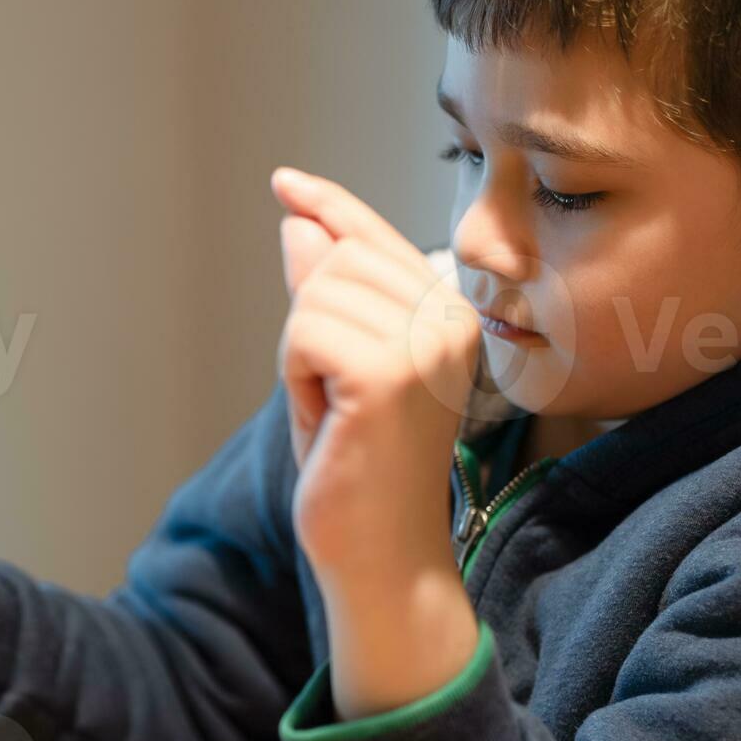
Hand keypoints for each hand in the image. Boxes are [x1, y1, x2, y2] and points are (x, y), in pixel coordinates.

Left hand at [272, 166, 483, 715]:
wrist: (385, 557)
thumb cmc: (362, 469)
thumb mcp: (339, 366)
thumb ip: (328, 294)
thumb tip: (300, 223)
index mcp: (453, 313)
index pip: (374, 236)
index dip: (327, 205)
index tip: (286, 183)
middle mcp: (453, 318)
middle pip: (333, 261)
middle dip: (310, 327)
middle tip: (338, 400)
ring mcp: (426, 343)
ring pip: (313, 296)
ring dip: (302, 357)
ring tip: (339, 415)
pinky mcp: (389, 372)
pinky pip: (304, 332)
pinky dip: (298, 379)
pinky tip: (331, 423)